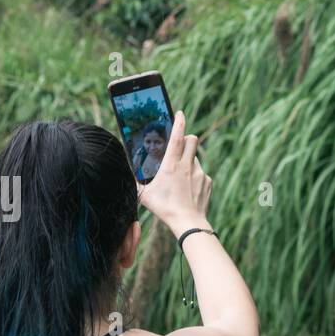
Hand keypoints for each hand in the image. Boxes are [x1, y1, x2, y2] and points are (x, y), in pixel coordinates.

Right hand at [137, 110, 212, 236]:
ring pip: (195, 157)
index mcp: (171, 165)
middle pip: (192, 140)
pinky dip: (195, 176)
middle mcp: (187, 165)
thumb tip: (127, 175)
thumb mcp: (144, 195)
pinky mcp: (208, 182)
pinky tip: (188, 189)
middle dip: (187, 138)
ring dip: (188, 160)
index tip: (180, 113)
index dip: (179, 122)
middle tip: (179, 146)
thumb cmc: (165, 208)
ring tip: (180, 177)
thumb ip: (136, 183)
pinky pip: (201, 173)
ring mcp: (200, 173)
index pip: (177, 136)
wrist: (188, 222)